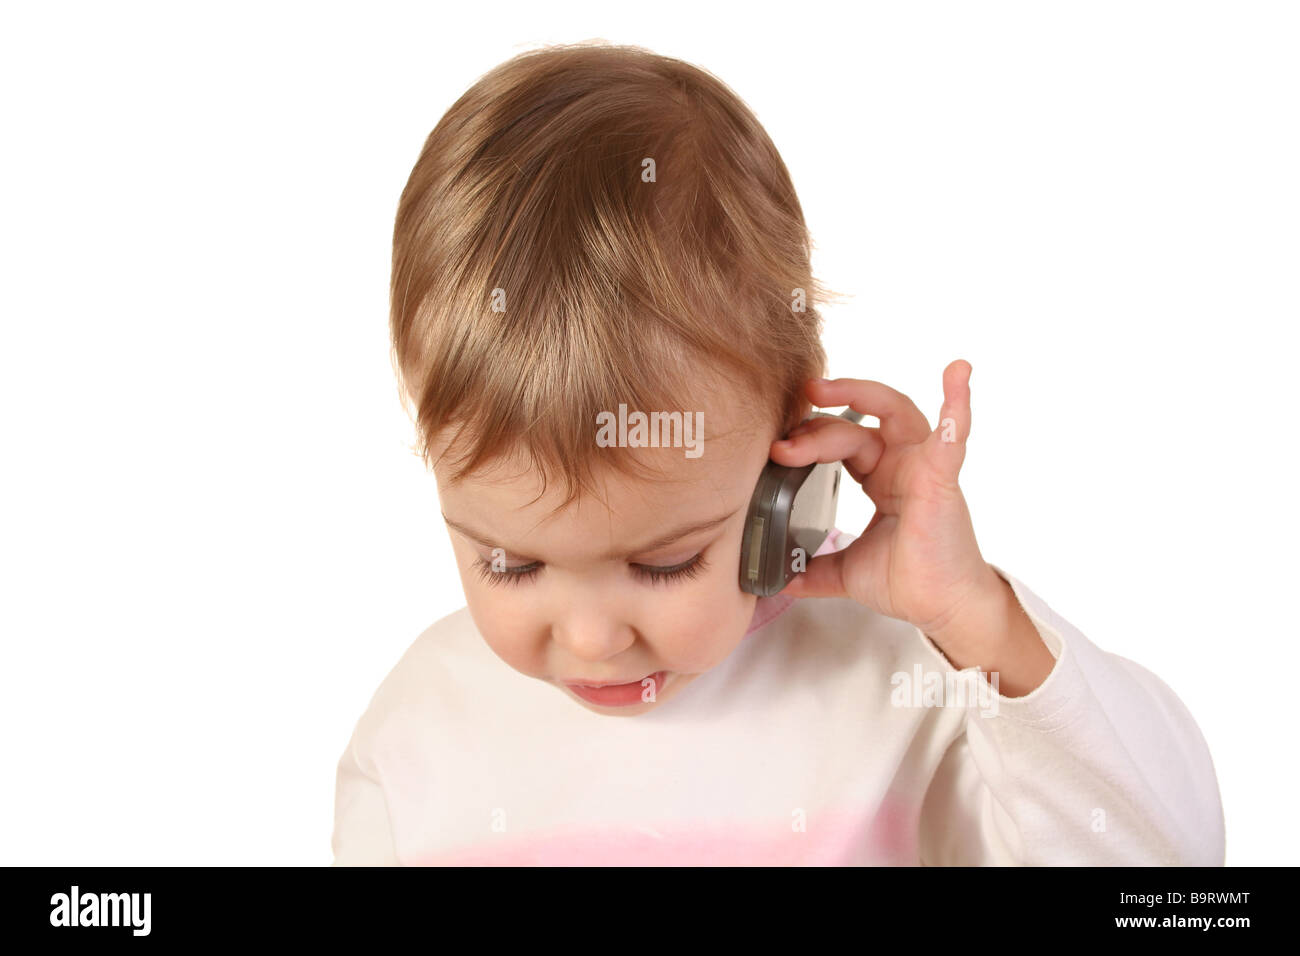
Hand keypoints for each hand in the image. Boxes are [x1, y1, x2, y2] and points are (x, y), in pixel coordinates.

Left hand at [770, 360, 1002, 653]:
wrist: (942, 608)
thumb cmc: (908, 581)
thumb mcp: (846, 572)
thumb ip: (812, 570)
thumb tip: (776, 580)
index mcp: (880, 477)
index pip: (841, 439)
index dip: (809, 439)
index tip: (777, 450)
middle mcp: (901, 464)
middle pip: (857, 424)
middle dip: (817, 424)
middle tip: (783, 439)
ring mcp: (923, 467)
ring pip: (893, 412)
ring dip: (858, 393)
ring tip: (820, 389)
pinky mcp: (942, 480)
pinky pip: (952, 437)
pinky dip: (957, 405)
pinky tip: (956, 374)